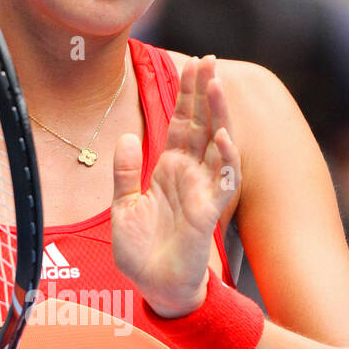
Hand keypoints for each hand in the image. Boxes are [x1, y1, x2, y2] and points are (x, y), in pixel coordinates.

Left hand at [111, 55, 239, 316]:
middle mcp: (189, 175)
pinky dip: (225, 158)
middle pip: (202, 126)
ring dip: (218, 116)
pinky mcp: (209, 212)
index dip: (187, 96)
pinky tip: (223, 136)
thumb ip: (125, 173)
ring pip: (216, 145)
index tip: (192, 65)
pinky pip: (222, 181)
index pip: (182, 125)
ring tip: (217, 84)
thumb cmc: (142, 252)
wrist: (153, 288)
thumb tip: (126, 137)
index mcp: (169, 170)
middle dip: (205, 94)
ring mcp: (202, 191)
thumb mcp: (124, 207)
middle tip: (209, 60)